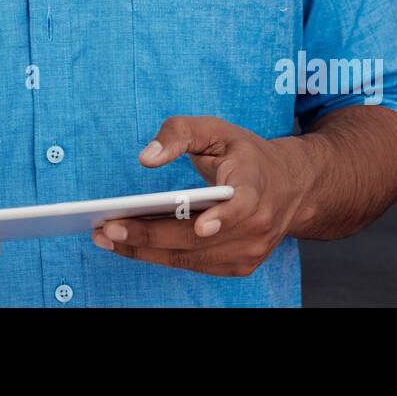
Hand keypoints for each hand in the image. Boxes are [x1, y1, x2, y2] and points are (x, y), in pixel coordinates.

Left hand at [90, 115, 314, 277]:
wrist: (290, 186)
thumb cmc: (245, 154)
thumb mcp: (215, 129)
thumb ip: (178, 133)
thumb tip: (146, 158)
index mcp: (256, 186)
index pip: (242, 206)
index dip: (223, 218)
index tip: (202, 224)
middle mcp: (258, 225)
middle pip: (198, 239)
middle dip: (149, 235)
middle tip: (107, 228)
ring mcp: (250, 251)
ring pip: (191, 257)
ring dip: (145, 251)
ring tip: (106, 237)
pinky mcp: (240, 266)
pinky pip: (194, 265)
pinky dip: (160, 255)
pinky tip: (130, 244)